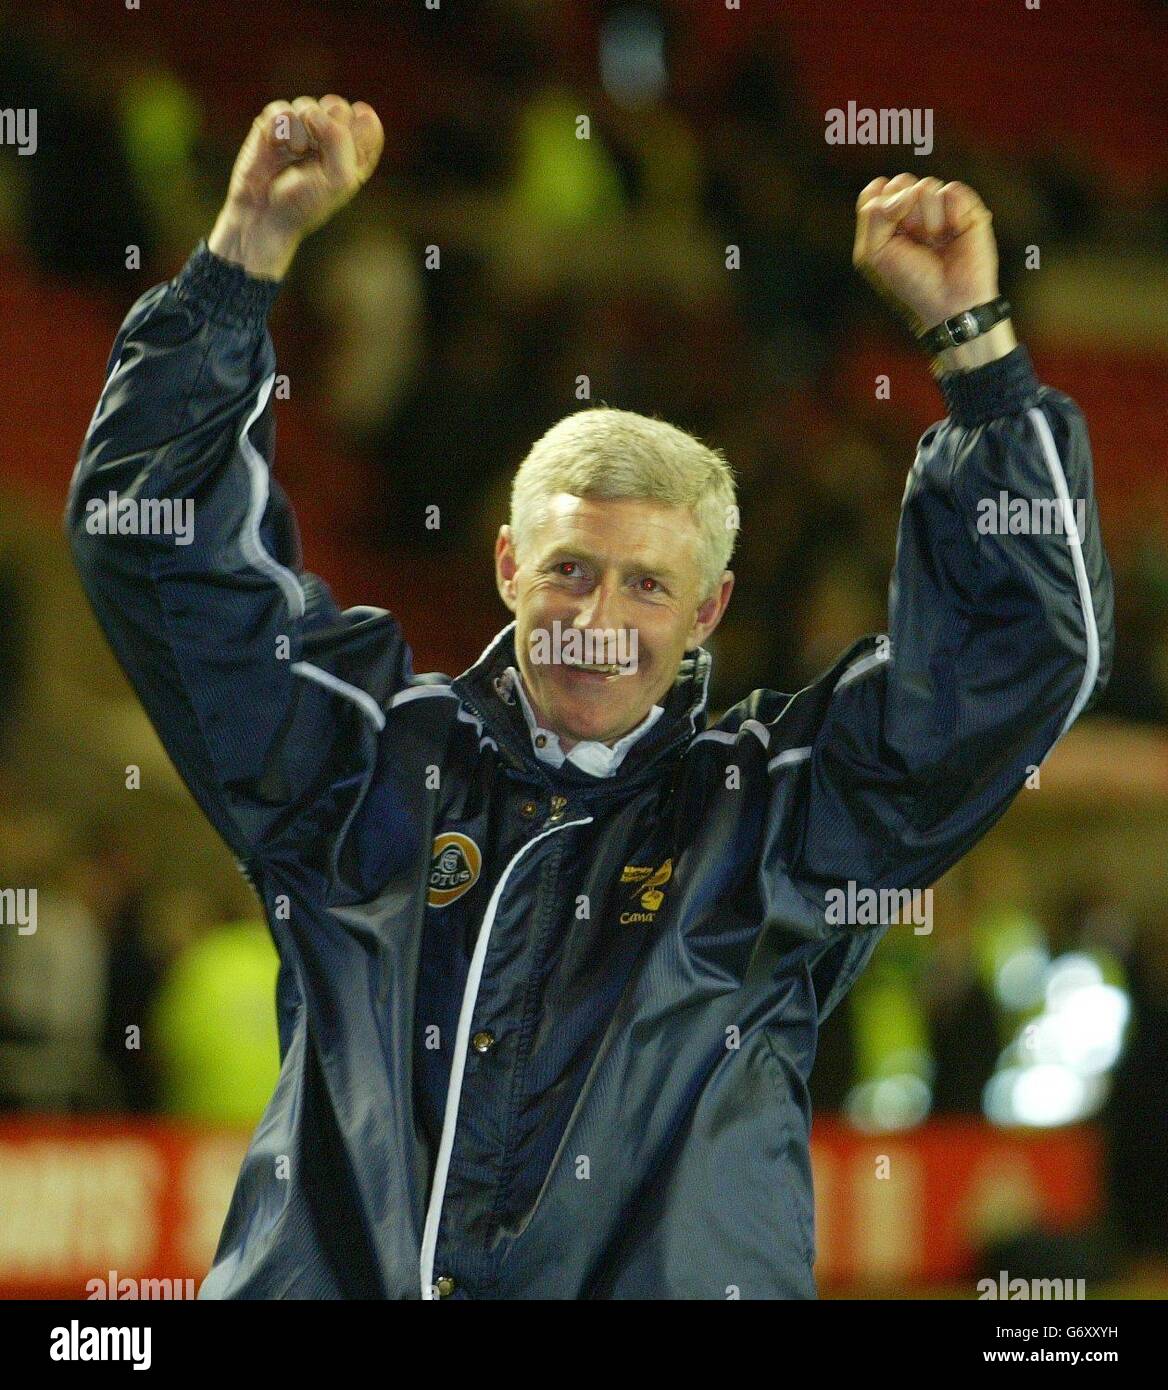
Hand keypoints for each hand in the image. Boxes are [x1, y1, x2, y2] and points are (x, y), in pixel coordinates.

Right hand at [208, 95, 384, 279]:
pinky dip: (280, 126)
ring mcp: (302, 132)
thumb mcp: (338, 179)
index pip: (368, 124)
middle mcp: (329, 141)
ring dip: (302, 130)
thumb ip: (341, 140)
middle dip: (328, 124)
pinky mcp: (276, 127)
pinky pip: (282, 108)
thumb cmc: (305, 203)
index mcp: (352, 157)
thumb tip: (316, 113)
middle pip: (339, 107)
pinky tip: (276, 145)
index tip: (345, 145)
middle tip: (318, 148)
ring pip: (309, 105)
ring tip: (295, 152)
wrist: (264, 214)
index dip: (358, 128)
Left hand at [852, 174, 999, 333]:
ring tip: (936, 243)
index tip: (890, 236)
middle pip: (900, 182)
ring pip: (925, 186)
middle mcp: (912, 209)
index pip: (876, 191)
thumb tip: (907, 189)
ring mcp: (939, 207)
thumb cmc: (911, 281)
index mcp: (887, 220)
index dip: (881, 210)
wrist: (950, 300)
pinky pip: (951, 191)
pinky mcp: (965, 206)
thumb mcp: (875, 253)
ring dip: (928, 222)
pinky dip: (951, 215)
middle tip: (915, 242)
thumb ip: (875, 215)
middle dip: (904, 214)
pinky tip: (955, 234)